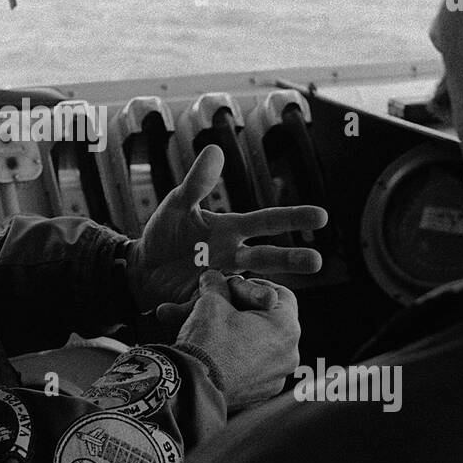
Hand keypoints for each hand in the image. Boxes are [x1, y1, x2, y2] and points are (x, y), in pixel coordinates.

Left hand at [126, 144, 326, 312]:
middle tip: (317, 262)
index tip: (322, 216)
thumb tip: (215, 150)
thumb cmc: (165, 234)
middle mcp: (232, 257)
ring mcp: (221, 281)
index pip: (267, 222)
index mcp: (231, 231)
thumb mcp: (178, 205)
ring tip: (270, 302)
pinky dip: (205, 309)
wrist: (141, 269)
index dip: (293, 219)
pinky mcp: (203, 303)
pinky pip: (208, 306)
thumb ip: (196, 183)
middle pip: (266, 258)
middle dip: (291, 260)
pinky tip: (201, 313)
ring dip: (258, 295)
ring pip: (245, 288)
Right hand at [167, 270, 300, 409]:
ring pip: (265, 345)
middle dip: (249, 311)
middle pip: (273, 321)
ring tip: (219, 332)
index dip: (255, 285)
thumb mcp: (210, 301)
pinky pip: (257, 368)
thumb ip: (217, 285)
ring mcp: (279, 377)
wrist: (193, 387)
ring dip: (246, 335)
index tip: (233, 288)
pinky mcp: (264, 393)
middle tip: (224, 308)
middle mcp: (291, 354)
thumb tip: (213, 277)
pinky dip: (242, 359)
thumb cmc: (207, 341)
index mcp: (287, 327)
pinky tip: (220, 354)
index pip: (282, 294)